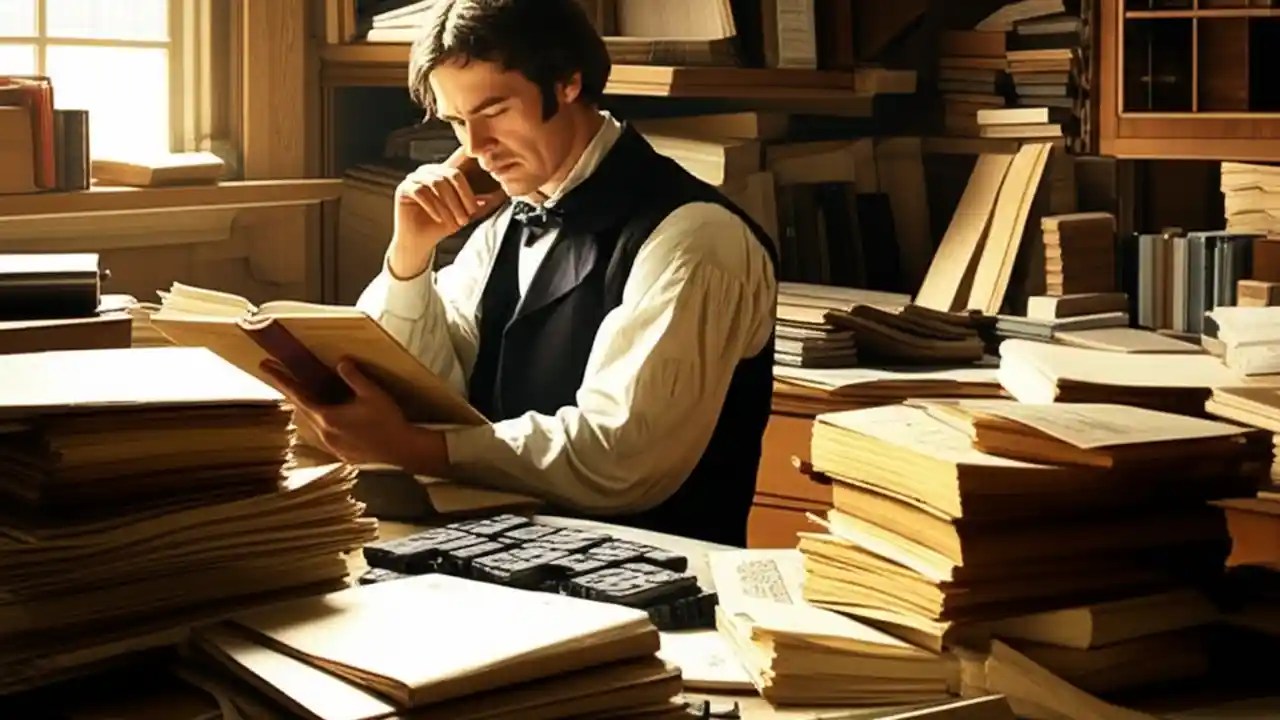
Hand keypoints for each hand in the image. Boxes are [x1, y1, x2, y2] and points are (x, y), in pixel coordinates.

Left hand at [261, 357, 414, 465]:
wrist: (403, 450)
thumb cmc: (389, 422)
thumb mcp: (373, 393)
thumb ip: (354, 376)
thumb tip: (342, 362)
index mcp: (328, 418)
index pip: (297, 395)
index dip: (281, 380)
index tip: (266, 368)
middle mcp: (325, 434)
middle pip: (300, 409)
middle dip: (290, 391)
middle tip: (279, 375)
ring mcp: (332, 445)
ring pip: (311, 422)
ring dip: (305, 407)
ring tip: (304, 394)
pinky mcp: (341, 452)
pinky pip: (323, 433)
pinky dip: (319, 420)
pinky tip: (328, 416)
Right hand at [390, 147, 505, 277]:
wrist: (420, 241)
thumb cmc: (442, 225)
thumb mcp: (464, 213)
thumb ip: (479, 203)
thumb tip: (501, 195)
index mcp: (443, 172)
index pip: (460, 171)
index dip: (468, 189)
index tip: (475, 208)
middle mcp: (428, 171)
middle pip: (450, 176)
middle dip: (461, 200)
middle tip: (466, 219)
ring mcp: (414, 177)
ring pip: (436, 183)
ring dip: (448, 205)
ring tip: (454, 221)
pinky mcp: (404, 188)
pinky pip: (421, 191)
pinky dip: (433, 206)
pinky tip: (439, 219)